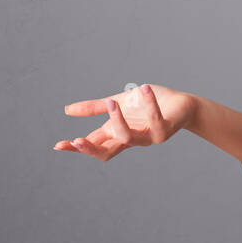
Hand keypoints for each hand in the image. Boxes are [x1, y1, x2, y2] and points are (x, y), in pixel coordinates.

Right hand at [53, 83, 192, 160]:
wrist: (183, 105)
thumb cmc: (150, 104)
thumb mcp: (119, 102)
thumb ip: (96, 108)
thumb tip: (66, 110)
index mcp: (117, 133)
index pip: (94, 144)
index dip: (76, 148)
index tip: (58, 146)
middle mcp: (132, 139)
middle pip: (107, 153)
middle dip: (91, 149)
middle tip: (77, 141)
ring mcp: (149, 137)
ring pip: (129, 139)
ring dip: (118, 121)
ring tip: (113, 102)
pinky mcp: (165, 130)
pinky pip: (156, 121)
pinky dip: (150, 105)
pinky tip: (143, 89)